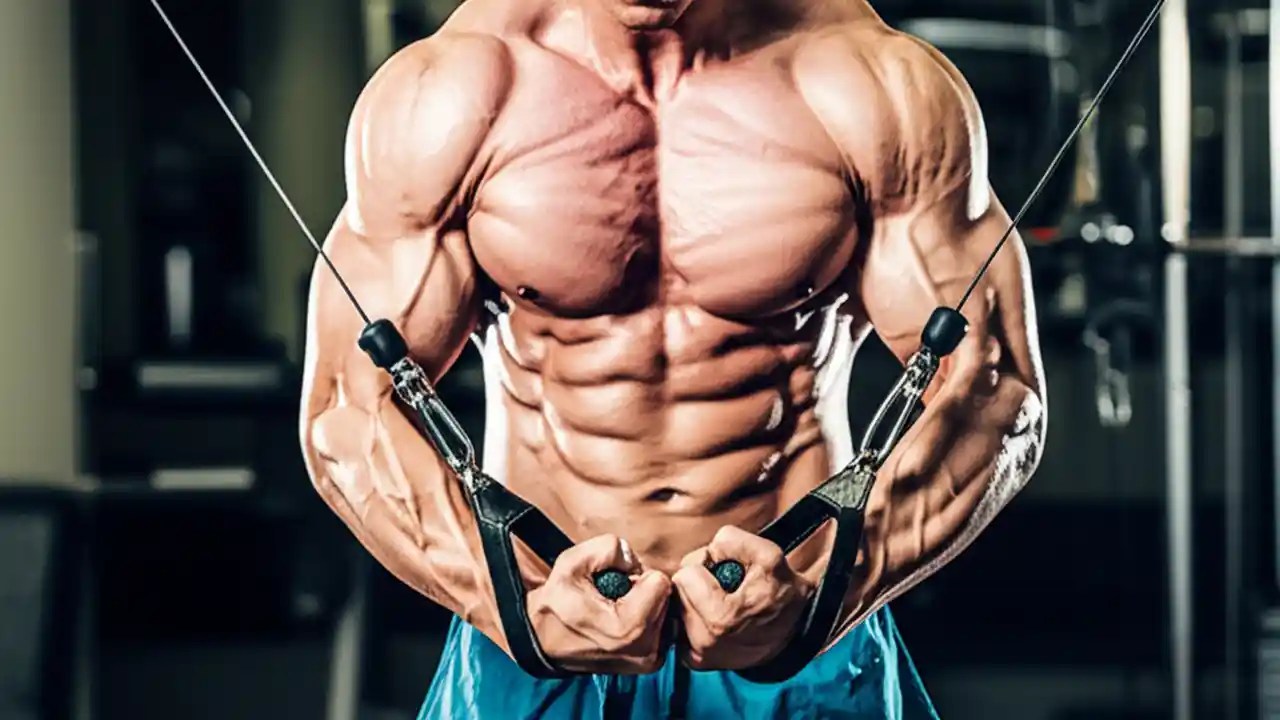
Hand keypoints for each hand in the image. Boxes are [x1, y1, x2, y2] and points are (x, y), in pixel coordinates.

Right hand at [526, 534, 671, 673]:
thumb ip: (607, 548)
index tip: (613, 583)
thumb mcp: (572, 563)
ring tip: (614, 610)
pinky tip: (621, 622)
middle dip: (642, 590)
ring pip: (665, 611)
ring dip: (644, 605)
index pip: (660, 582)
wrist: (545, 640)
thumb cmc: (558, 601)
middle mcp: (645, 650)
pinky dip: (645, 620)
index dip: (636, 575)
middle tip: (612, 596)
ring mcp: (649, 660)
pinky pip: (661, 627)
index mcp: (628, 628)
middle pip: (666, 597)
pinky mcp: (650, 664)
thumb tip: (633, 560)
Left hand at [672, 526, 813, 669]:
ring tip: (723, 602)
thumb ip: (731, 540)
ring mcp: (698, 655)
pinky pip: (678, 624)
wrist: (794, 632)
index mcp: (721, 619)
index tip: (727, 572)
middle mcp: (705, 643)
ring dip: (695, 599)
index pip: (685, 575)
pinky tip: (716, 617)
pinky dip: (693, 617)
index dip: (706, 564)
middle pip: (677, 591)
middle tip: (725, 588)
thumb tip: (707, 551)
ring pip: (676, 607)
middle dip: (697, 583)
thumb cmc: (781, 591)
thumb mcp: (767, 554)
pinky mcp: (694, 661)